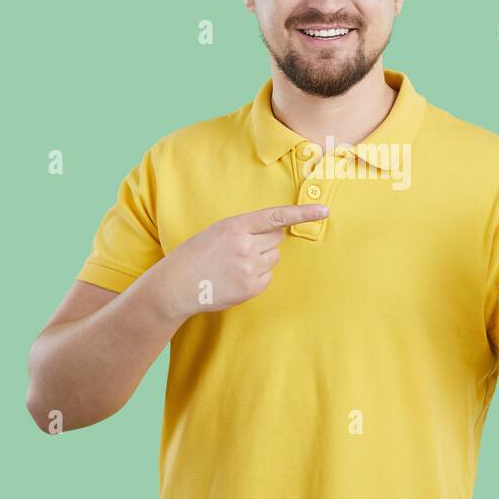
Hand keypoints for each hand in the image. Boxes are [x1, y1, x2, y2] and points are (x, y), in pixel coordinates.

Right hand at [156, 203, 328, 318]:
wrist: (176, 285)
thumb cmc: (195, 255)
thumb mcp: (217, 231)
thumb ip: (245, 228)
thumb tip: (276, 230)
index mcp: (235, 226)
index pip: (276, 216)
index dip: (302, 213)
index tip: (323, 211)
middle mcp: (244, 245)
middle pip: (277, 238)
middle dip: (267, 241)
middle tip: (243, 248)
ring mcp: (249, 268)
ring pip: (274, 258)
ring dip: (262, 259)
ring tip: (235, 264)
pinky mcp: (251, 287)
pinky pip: (268, 277)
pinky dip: (257, 277)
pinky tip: (236, 278)